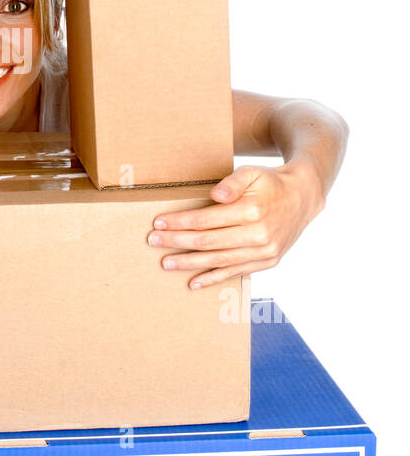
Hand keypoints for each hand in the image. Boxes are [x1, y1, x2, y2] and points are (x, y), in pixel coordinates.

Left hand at [146, 159, 325, 288]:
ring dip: (190, 264)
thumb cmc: (270, 182)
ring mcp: (264, 252)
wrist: (302, 197)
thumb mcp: (252, 172)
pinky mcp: (268, 262)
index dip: (180, 222)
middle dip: (177, 242)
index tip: (159, 222)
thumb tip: (214, 196)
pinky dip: (214, 279)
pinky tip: (194, 282)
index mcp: (252, 210)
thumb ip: (232, 183)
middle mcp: (259, 235)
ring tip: (166, 263)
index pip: (206, 220)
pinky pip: (236, 272)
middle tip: (153, 241)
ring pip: (219, 261)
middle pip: (208, 242)